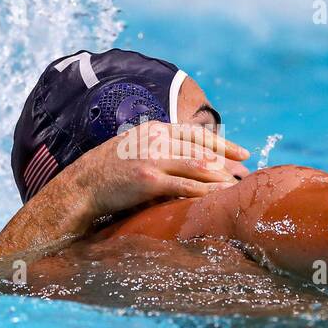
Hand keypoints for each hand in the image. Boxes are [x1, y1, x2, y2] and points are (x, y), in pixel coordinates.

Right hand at [68, 121, 250, 220]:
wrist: (81, 186)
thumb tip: (183, 157)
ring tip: (237, 188)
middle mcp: (155, 139)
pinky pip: (184, 186)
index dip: (223, 143)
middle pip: (201, 149)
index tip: (242, 153)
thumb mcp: (133, 148)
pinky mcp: (149, 180)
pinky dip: (205, 192)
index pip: (196, 133)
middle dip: (228, 162)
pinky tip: (218, 198)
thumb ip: (157, 147)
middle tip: (247, 173)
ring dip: (221, 178)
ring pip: (197, 165)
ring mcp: (152, 158)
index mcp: (153, 129)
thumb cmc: (107, 171)